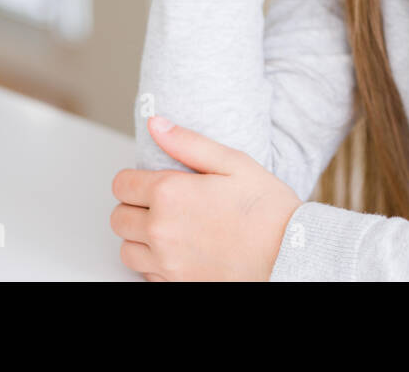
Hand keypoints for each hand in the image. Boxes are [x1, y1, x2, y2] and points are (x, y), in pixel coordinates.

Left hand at [110, 116, 302, 281]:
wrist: (289, 255)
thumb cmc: (267, 210)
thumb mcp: (234, 162)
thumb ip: (188, 142)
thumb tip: (157, 124)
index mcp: (170, 193)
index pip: (122, 184)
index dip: (135, 179)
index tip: (151, 181)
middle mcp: (161, 230)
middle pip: (118, 218)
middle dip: (134, 207)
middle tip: (162, 203)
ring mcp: (167, 261)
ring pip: (127, 249)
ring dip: (139, 237)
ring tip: (168, 228)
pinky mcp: (176, 284)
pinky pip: (146, 274)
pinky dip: (155, 263)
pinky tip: (179, 250)